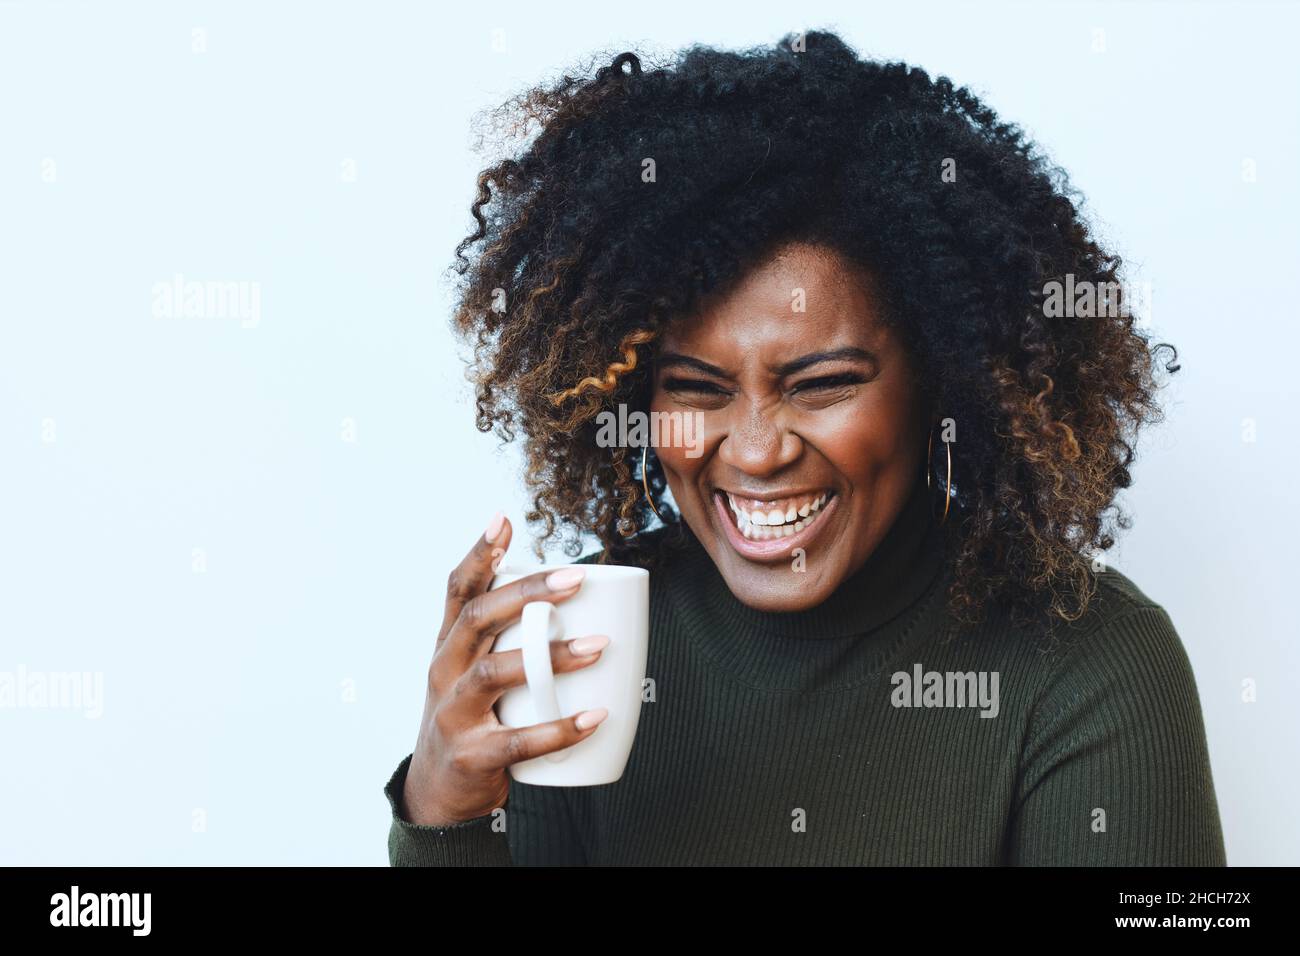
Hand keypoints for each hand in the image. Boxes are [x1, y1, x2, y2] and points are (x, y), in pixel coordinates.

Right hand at [401, 512, 608, 825]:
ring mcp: (454, 713)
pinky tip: (595, 716)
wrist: (437, 795)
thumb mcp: (471, 672)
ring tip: (599, 645)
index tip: (503, 519)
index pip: (457, 590)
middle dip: (526, 593)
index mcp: (448, 647)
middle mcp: (444, 672)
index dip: (479, 553)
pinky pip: (518, 739)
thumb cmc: (469, 720)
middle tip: (575, 578)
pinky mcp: (471, 754)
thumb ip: (502, 636)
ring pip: (496, 672)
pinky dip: (560, 728)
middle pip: (478, 619)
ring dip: (551, 656)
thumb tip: (562, 592)